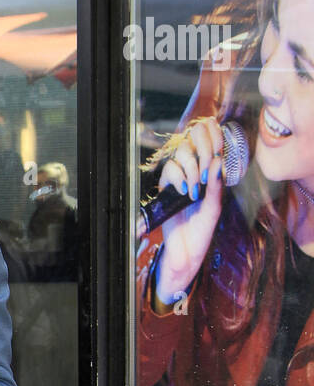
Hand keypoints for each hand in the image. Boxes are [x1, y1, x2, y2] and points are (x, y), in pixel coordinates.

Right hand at [154, 115, 223, 304]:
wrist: (185, 250)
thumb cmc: (203, 231)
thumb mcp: (215, 208)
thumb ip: (216, 186)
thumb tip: (218, 161)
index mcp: (212, 173)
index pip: (211, 142)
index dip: (213, 135)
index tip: (219, 147)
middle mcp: (196, 171)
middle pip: (195, 140)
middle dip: (203, 151)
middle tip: (208, 171)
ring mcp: (181, 177)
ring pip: (182, 152)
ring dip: (191, 167)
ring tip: (196, 189)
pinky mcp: (167, 187)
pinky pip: (170, 168)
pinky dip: (178, 176)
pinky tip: (186, 191)